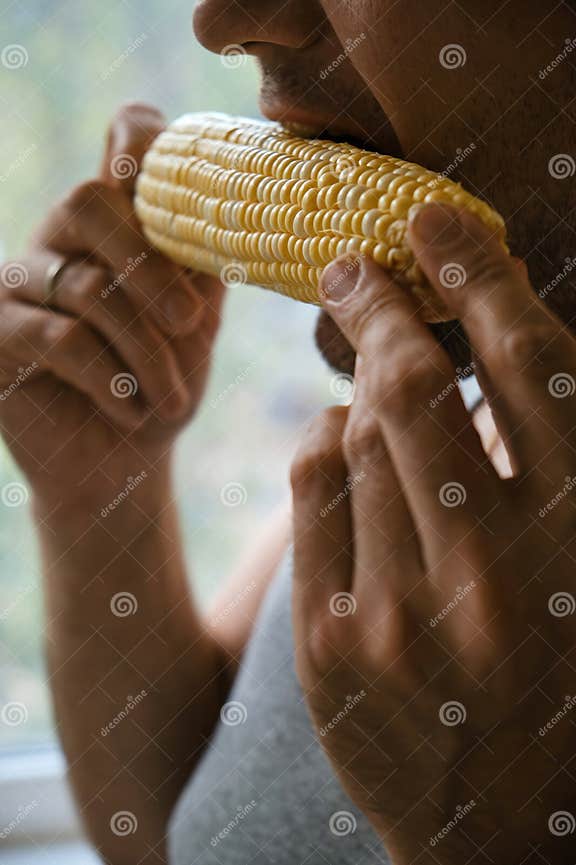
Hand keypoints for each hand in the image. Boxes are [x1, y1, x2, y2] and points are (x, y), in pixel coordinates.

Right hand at [0, 103, 224, 505]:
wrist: (123, 461)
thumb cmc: (163, 385)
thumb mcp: (196, 325)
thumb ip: (203, 266)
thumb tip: (242, 213)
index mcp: (119, 224)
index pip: (123, 137)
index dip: (143, 136)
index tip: (174, 178)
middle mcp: (63, 239)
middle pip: (91, 201)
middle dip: (152, 268)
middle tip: (192, 323)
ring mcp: (23, 281)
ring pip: (87, 287)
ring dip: (145, 352)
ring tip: (172, 400)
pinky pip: (60, 340)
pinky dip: (110, 381)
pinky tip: (133, 412)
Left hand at [291, 203, 575, 864]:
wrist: (508, 831)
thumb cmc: (561, 672)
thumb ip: (547, 457)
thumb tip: (484, 342)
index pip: (533, 369)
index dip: (480, 277)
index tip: (433, 223)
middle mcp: (500, 575)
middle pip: (415, 386)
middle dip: (375, 307)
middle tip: (348, 268)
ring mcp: (407, 618)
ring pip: (353, 433)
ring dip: (354, 383)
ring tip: (362, 369)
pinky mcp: (334, 650)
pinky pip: (309, 494)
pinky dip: (320, 447)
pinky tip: (338, 444)